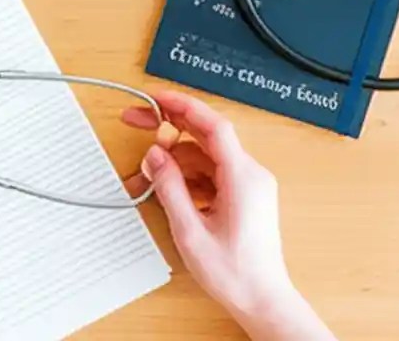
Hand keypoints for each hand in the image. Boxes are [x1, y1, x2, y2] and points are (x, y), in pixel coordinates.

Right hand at [123, 91, 333, 340]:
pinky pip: (209, 174)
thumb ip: (170, 187)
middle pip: (204, 136)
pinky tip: (165, 190)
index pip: (212, 125)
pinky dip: (184, 177)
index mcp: (242, 178)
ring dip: (171, 162)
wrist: (262, 299)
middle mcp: (249, 175)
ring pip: (202, 157)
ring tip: (142, 178)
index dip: (182, 105)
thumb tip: (155, 155)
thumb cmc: (234, 273)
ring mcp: (247, 185)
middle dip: (168, 128)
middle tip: (136, 121)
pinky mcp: (242, 196)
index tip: (155, 98)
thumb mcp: (191, 230)